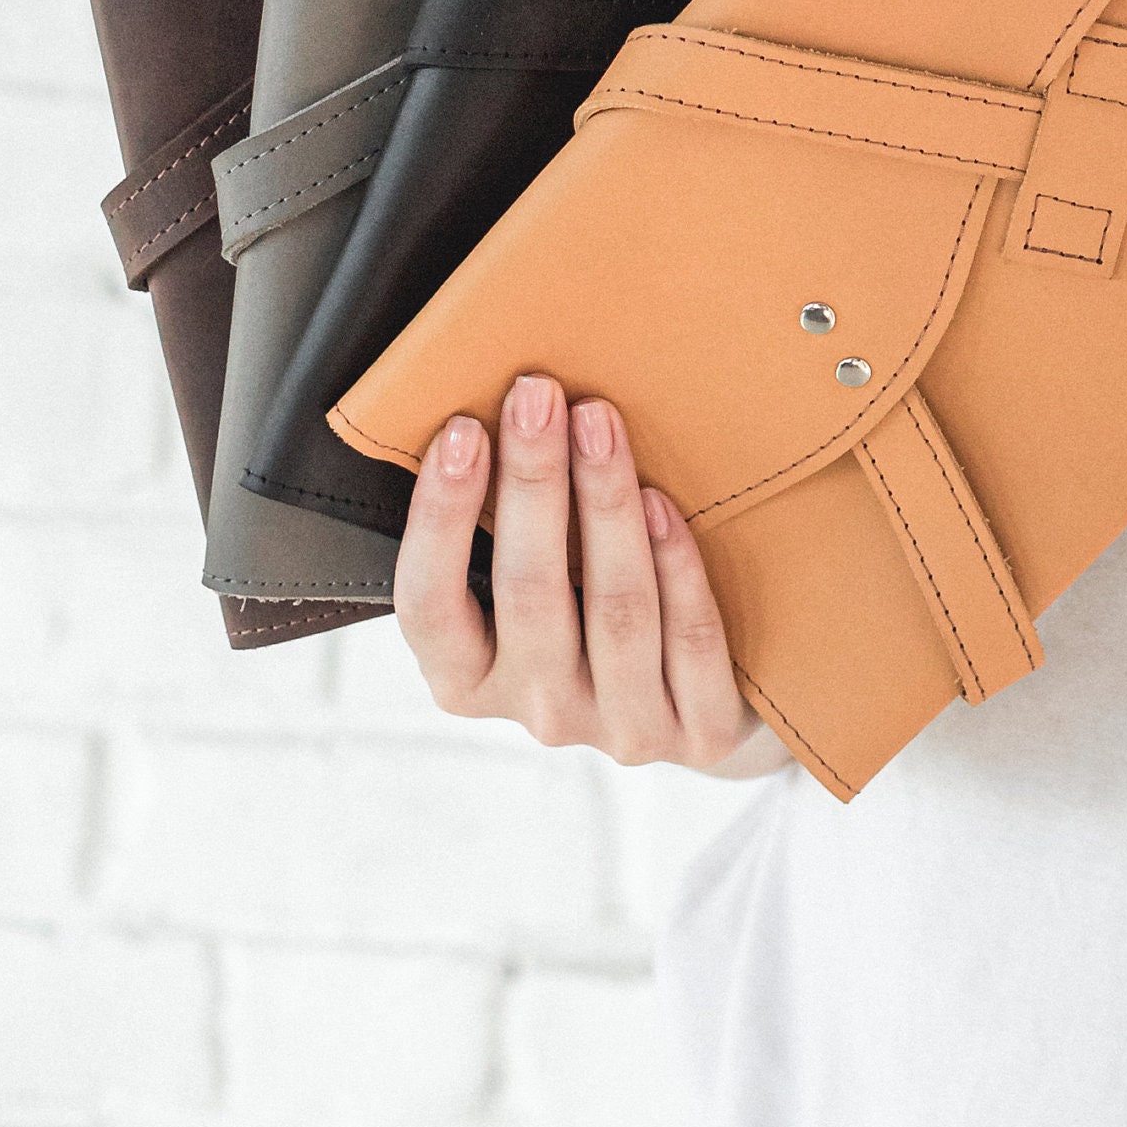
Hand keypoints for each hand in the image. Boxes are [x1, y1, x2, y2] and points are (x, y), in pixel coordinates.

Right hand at [394, 370, 780, 774]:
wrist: (698, 709)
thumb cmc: (589, 617)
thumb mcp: (528, 587)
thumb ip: (498, 530)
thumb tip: (477, 411)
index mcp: (469, 681)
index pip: (429, 605)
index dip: (438, 518)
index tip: (460, 429)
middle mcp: (538, 712)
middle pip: (527, 592)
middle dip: (531, 481)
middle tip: (537, 393)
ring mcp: (619, 728)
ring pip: (614, 610)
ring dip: (604, 505)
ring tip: (600, 423)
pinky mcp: (698, 733)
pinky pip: (689, 638)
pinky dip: (676, 565)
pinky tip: (662, 501)